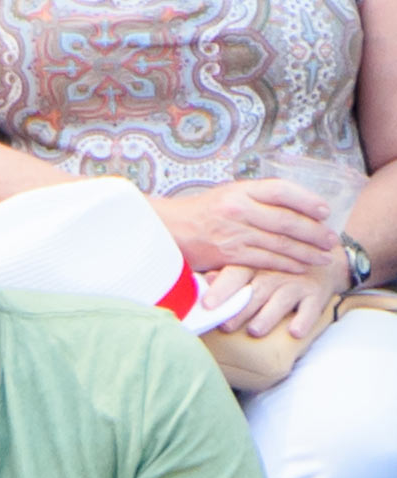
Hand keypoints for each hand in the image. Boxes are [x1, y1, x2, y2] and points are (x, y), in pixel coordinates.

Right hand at [151, 179, 339, 273]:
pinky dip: (285, 264)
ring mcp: (233, 233)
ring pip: (279, 243)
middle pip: (286, 220)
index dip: (307, 200)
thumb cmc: (200, 213)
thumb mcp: (227, 195)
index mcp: (239, 190)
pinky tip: (300, 267)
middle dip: (313, 232)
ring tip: (323, 257)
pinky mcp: (227, 255)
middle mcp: (238, 209)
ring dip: (305, 252)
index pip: (281, 191)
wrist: (166, 229)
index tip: (325, 211)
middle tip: (331, 240)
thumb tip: (293, 207)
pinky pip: (264, 260)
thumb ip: (256, 199)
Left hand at [206, 248, 347, 337]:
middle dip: (241, 309)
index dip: (221, 289)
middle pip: (256, 290)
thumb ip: (227, 274)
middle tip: (226, 326)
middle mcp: (274, 272)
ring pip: (281, 299)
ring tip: (254, 331)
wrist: (321, 259)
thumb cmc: (273, 269)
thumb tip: (205, 279)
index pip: (235, 274)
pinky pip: (311, 308)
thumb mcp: (251, 266)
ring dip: (267, 316)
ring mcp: (296, 283)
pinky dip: (304, 320)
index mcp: (253, 265)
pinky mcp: (316, 294)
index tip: (207, 305)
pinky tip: (295, 332)